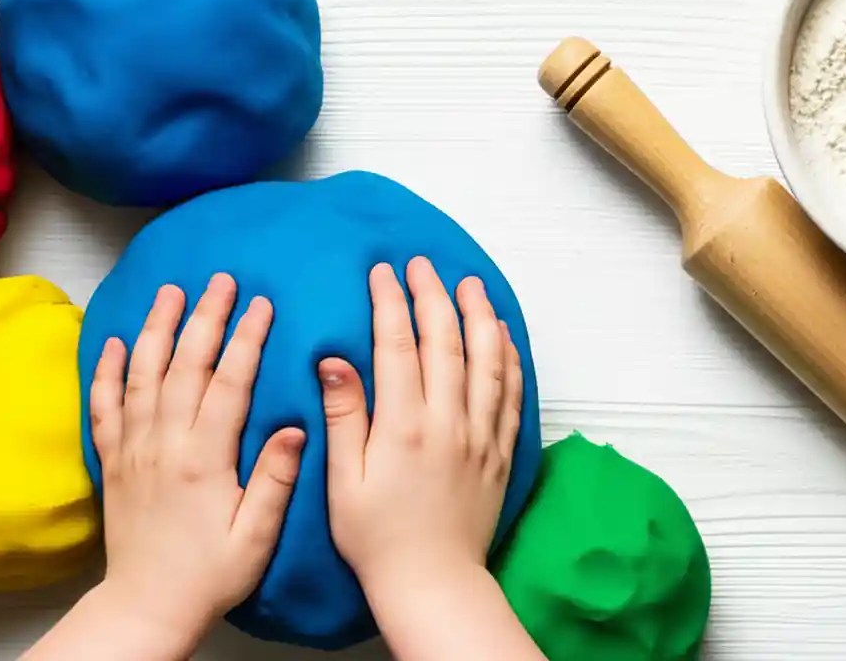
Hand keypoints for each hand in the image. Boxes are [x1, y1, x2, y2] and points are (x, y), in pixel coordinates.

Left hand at [24, 274, 304, 660]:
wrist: (148, 604)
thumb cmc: (209, 574)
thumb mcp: (255, 536)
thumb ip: (274, 479)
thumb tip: (293, 428)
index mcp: (203, 459)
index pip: (228, 384)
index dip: (246, 339)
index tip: (262, 303)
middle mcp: (163, 445)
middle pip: (183, 366)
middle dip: (204, 317)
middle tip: (220, 280)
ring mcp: (133, 449)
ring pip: (142, 376)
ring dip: (156, 329)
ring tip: (170, 291)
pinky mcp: (113, 461)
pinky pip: (104, 406)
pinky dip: (107, 371)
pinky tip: (116, 343)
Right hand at [321, 257, 521, 585]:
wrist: (431, 581)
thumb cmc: (376, 536)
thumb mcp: (343, 479)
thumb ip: (343, 415)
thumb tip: (334, 359)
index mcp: (403, 426)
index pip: (398, 346)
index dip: (390, 302)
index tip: (383, 271)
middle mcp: (447, 422)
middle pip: (446, 342)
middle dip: (433, 295)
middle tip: (422, 263)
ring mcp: (479, 436)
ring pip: (487, 360)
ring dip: (479, 316)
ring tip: (469, 283)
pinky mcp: (499, 453)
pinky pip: (511, 394)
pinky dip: (509, 358)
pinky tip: (503, 335)